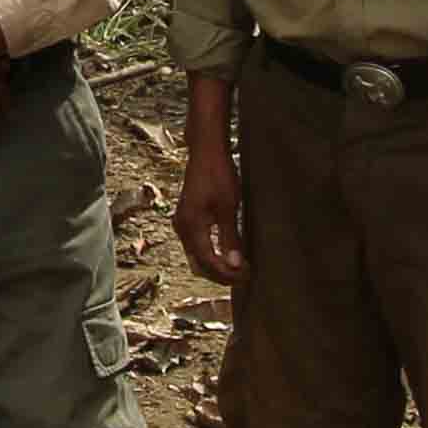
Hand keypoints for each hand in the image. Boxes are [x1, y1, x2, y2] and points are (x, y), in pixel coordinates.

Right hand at [175, 133, 245, 285]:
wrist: (205, 152)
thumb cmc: (218, 174)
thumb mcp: (229, 207)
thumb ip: (230, 237)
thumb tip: (234, 264)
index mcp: (191, 226)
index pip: (208, 262)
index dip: (227, 273)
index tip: (246, 275)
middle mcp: (182, 228)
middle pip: (199, 264)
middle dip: (221, 274)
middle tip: (244, 275)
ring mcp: (182, 223)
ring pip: (196, 257)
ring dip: (216, 266)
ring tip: (238, 268)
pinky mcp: (186, 219)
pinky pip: (195, 246)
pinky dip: (210, 255)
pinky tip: (226, 254)